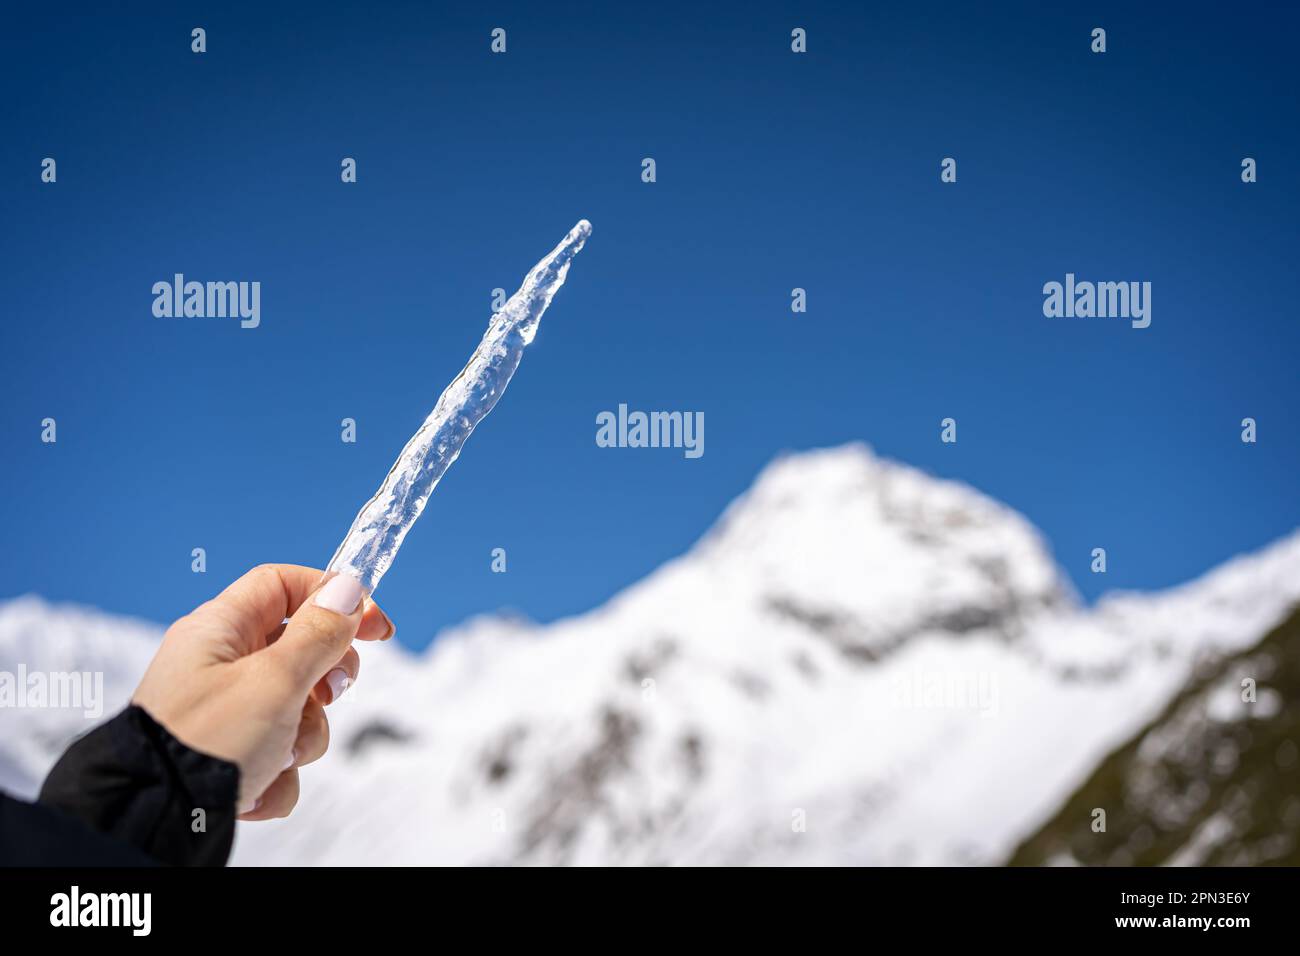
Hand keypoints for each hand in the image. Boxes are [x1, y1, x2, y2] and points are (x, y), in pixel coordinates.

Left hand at [132, 564, 393, 819]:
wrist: (153, 822)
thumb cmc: (205, 742)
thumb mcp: (274, 680)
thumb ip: (318, 634)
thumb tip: (348, 589)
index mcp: (219, 631)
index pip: (284, 585)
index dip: (333, 596)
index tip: (376, 625)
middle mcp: (221, 667)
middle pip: (300, 648)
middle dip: (326, 678)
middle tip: (327, 694)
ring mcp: (227, 714)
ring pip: (298, 707)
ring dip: (304, 735)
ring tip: (278, 753)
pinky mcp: (231, 757)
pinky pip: (280, 752)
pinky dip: (280, 773)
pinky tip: (257, 786)